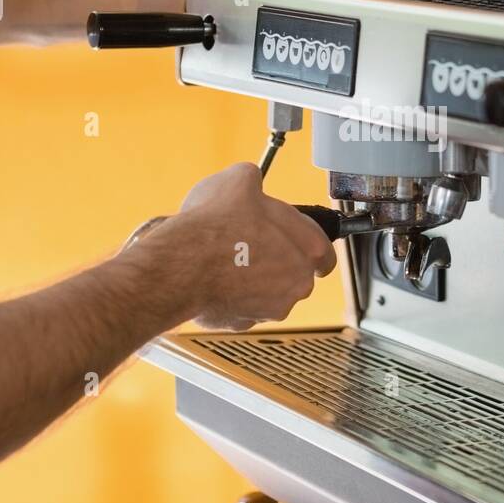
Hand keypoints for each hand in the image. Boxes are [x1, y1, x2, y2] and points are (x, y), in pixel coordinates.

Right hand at [136, 163, 336, 330]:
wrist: (180, 267)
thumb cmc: (215, 228)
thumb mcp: (240, 179)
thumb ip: (255, 180)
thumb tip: (251, 180)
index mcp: (308, 249)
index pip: (323, 251)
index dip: (308, 242)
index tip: (298, 243)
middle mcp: (297, 284)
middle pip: (294, 271)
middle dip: (276, 259)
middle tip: (250, 243)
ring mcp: (271, 308)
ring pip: (268, 291)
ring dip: (253, 278)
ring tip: (226, 259)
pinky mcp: (243, 323)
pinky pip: (243, 306)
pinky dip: (232, 295)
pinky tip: (214, 278)